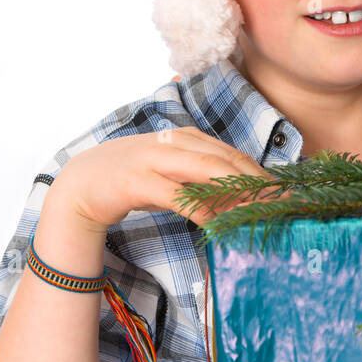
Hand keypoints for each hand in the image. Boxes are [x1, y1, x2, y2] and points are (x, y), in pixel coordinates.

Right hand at [52, 127, 275, 232]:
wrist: (77, 186)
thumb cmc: (130, 182)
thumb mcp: (170, 175)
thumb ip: (200, 180)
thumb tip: (238, 198)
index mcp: (184, 138)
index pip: (232, 153)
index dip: (260, 173)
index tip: (284, 193)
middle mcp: (173, 142)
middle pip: (227, 159)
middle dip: (259, 182)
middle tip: (282, 204)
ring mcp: (154, 159)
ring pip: (207, 172)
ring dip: (238, 193)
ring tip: (260, 212)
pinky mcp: (137, 181)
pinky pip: (178, 195)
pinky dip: (203, 209)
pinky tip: (219, 223)